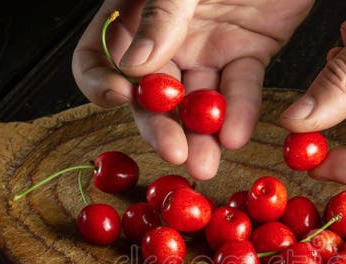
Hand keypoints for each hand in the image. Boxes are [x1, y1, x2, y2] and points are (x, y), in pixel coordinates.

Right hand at [72, 0, 311, 180]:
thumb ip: (162, 13)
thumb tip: (133, 66)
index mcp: (135, 12)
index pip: (98, 56)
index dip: (99, 82)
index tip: (118, 99)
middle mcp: (166, 37)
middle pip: (152, 94)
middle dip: (161, 127)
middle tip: (175, 153)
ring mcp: (206, 48)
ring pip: (197, 102)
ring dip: (201, 135)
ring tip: (206, 165)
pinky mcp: (248, 53)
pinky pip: (241, 89)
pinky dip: (240, 113)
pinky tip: (237, 135)